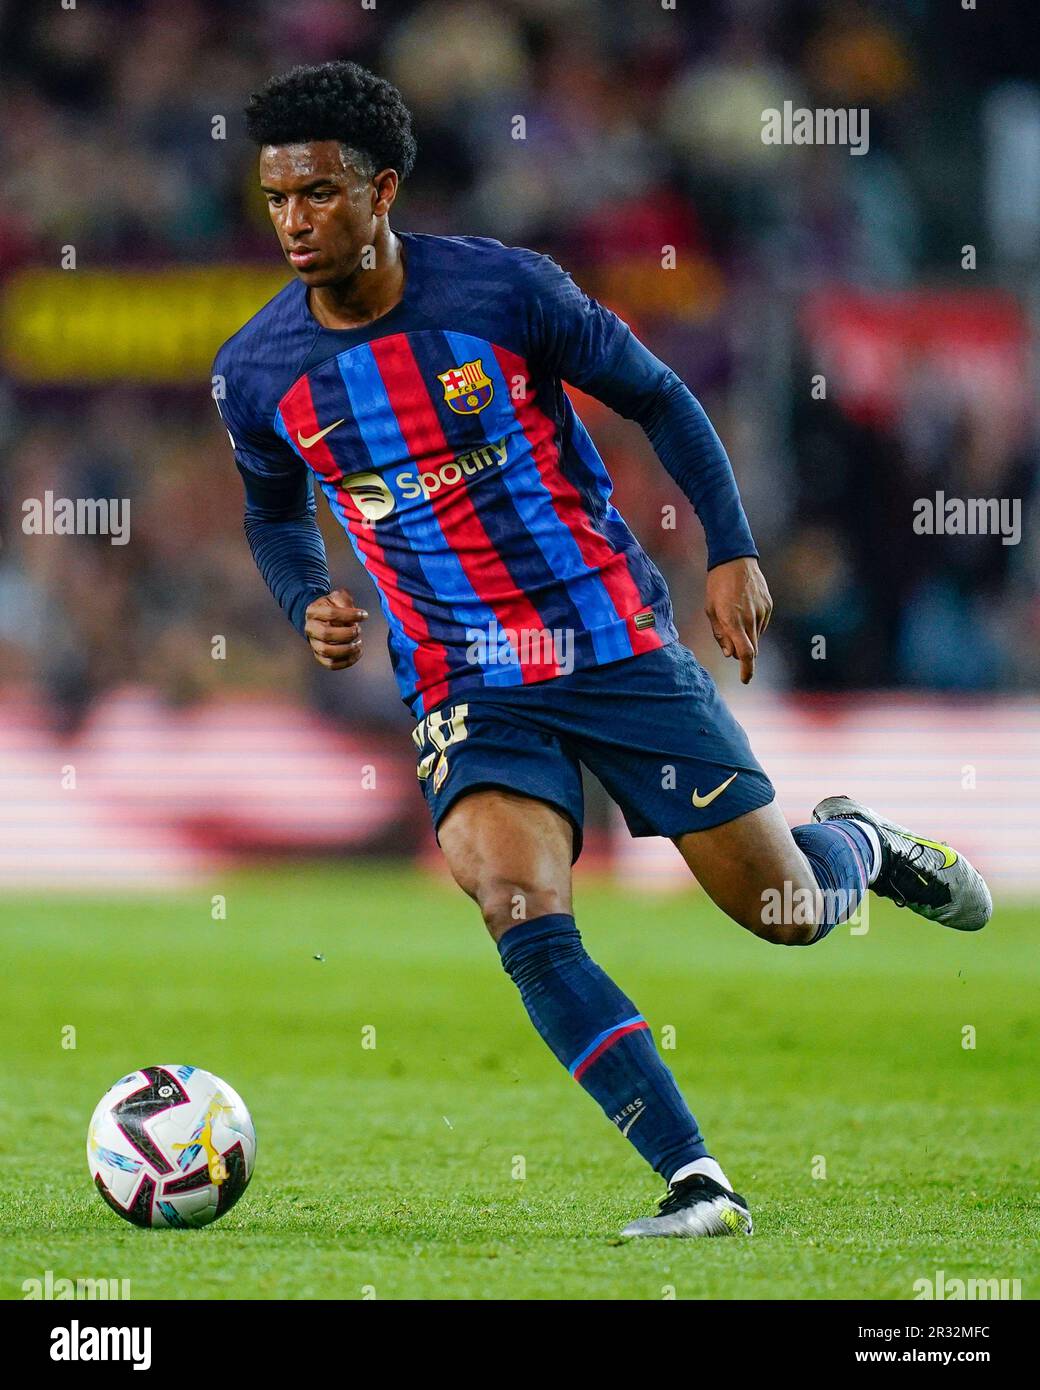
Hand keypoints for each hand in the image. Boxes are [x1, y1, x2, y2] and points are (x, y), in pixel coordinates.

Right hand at [304, 589, 368, 669]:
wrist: (321, 618)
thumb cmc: (332, 607)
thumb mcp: (337, 597)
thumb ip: (345, 600)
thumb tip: (354, 613)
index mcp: (313, 611)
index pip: (330, 613)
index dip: (350, 615)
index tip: (364, 615)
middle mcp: (310, 629)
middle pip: (326, 634)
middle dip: (347, 633)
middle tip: (358, 629)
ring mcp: (314, 644)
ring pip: (327, 652)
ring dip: (347, 649)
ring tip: (358, 643)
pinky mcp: (320, 656)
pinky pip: (331, 664)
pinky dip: (347, 661)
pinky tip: (357, 652)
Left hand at [704, 556, 772, 683]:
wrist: (735, 560)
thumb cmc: (717, 586)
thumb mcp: (711, 610)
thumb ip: (720, 634)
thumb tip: (729, 654)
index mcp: (733, 621)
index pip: (745, 653)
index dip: (747, 670)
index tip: (745, 679)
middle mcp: (750, 619)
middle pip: (752, 649)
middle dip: (742, 653)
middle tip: (731, 646)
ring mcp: (761, 612)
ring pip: (756, 636)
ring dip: (746, 636)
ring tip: (735, 617)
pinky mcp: (768, 605)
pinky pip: (761, 624)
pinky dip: (753, 625)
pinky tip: (744, 609)